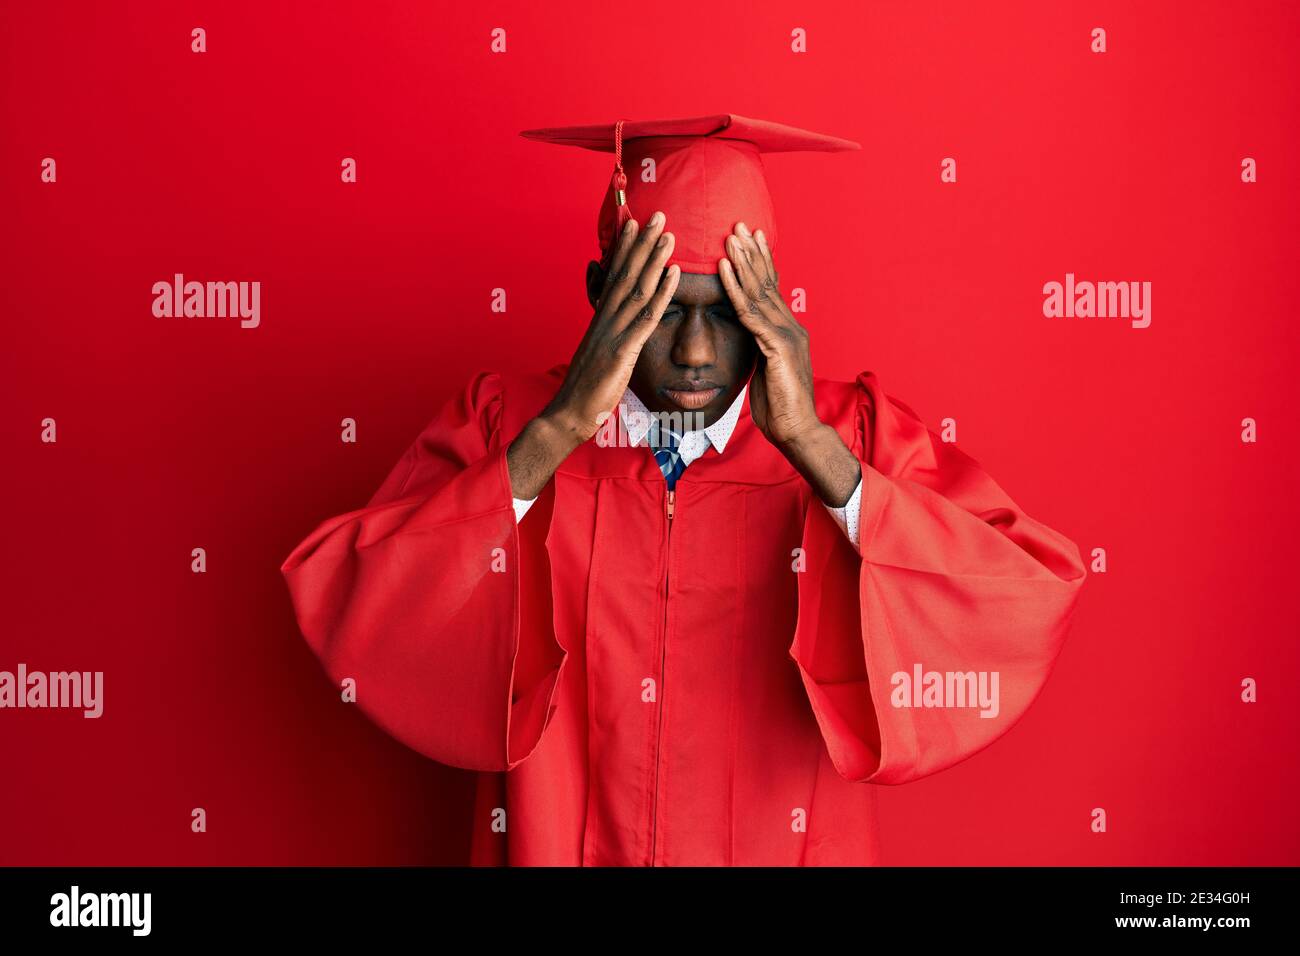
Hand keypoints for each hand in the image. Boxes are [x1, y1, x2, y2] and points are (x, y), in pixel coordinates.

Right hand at [508, 212, 678, 499]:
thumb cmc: (587, 387)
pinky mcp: (622, 351)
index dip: (626, 248)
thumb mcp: (596, 351)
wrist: (571, 414)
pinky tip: (674, 274)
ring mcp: (614, 333)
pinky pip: (646, 317)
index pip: (615, 276)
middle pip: (627, 274)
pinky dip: (661, 293)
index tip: (636, 222)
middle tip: (659, 215)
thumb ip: (605, 328)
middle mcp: (606, 319)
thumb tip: (609, 315)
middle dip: (643, 243)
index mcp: (601, 319)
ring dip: (654, 260)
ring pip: (637, 289)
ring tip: (669, 234)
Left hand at [717, 222, 819, 447]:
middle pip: (767, 282)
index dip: (761, 263)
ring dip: (743, 262)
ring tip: (729, 238)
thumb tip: (750, 336)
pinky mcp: (776, 347)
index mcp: (787, 331)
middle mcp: (790, 327)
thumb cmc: (780, 406)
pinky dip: (736, 289)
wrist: (796, 430)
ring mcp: (785, 335)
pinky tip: (724, 270)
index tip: (750, 238)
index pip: (772, 290)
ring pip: (759, 291)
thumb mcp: (765, 370)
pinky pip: (750, 313)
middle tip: (739, 225)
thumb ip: (760, 347)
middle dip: (752, 252)